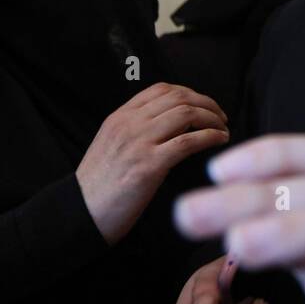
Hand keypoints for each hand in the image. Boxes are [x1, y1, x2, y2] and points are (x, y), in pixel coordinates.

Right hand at [76, 82, 228, 244]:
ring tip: (223, 129)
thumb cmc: (99, 186)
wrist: (80, 213)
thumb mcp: (111, 146)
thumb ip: (135, 130)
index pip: (161, 90)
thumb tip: (169, 125)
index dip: (190, 93)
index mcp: (119, 117)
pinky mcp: (148, 165)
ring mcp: (138, 143)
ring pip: (186, 114)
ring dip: (213, 119)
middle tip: (221, 117)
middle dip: (207, 104)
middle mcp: (129, 124)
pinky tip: (219, 140)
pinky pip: (188, 141)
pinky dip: (210, 137)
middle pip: (178, 97)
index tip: (205, 105)